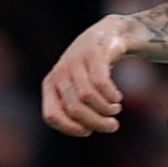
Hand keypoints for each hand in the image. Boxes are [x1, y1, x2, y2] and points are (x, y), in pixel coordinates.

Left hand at [42, 16, 131, 136]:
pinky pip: (100, 82)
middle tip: (112, 125)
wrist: (107, 35)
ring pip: (87, 97)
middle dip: (96, 122)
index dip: (70, 128)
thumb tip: (86, 128)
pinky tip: (117, 97)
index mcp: (50, 85)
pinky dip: (111, 95)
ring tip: (115, 109)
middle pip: (74, 109)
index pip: (52, 116)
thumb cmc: (91, 70)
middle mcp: (59, 73)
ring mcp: (75, 62)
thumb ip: (76, 109)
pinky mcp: (92, 54)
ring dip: (106, 109)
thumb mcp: (77, 88)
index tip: (88, 131)